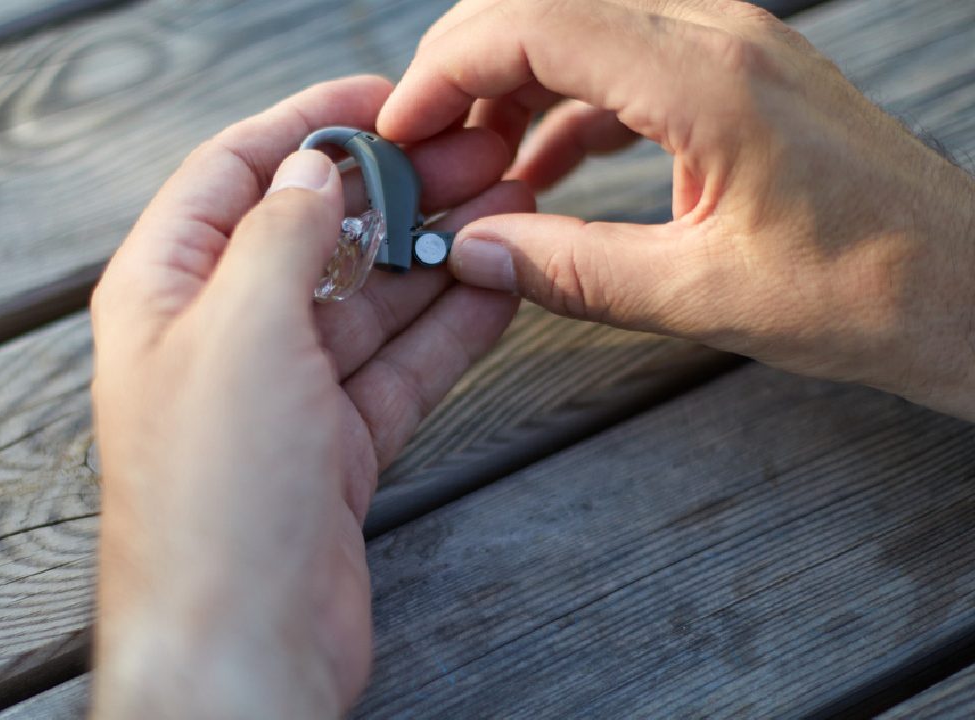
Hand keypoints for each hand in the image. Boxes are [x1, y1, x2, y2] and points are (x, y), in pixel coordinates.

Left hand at [89, 75, 533, 717]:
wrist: (240, 647)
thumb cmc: (213, 496)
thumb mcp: (241, 331)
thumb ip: (279, 236)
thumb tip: (312, 167)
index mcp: (164, 291)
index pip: (234, 171)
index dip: (309, 124)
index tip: (386, 97)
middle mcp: (218, 335)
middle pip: (314, 233)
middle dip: (394, 188)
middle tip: (479, 153)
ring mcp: (280, 394)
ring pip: (367, 299)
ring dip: (434, 253)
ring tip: (509, 206)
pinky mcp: (332, 448)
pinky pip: (396, 367)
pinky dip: (446, 328)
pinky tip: (497, 288)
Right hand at [378, 0, 974, 418]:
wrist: (969, 291)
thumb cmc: (868, 292)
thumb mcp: (701, 295)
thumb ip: (569, 269)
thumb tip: (469, 252)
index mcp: (707, 79)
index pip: (534, 25)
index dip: (445, 71)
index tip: (399, 129)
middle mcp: (718, 36)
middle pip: (546, 5)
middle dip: (465, 66)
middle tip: (422, 144)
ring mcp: (731, 46)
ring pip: (580, 26)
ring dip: (513, 85)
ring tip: (474, 164)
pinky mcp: (737, 76)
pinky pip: (621, 62)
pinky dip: (565, 107)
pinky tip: (540, 171)